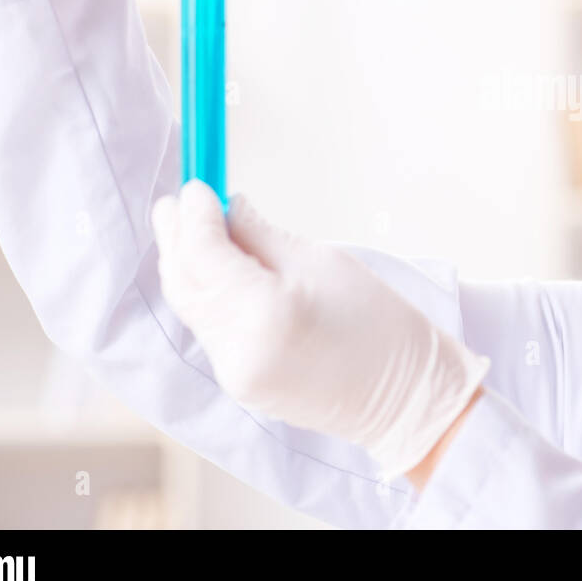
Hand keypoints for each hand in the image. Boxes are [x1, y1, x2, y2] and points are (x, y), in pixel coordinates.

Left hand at [151, 181, 490, 481]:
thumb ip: (263, 236)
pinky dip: (202, 294)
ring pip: (190, 307)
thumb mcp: (322, 261)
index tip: (199, 184)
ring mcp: (234, 372)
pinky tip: (211, 269)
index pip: (203, 253)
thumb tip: (226, 209)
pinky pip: (207, 329)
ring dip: (184, 265)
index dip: (195, 215)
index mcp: (265, 312)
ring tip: (186, 229)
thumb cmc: (379, 323)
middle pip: (184, 282)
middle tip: (176, 202)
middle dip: (176, 237)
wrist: (405, 396)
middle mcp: (238, 348)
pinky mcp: (239, 383)